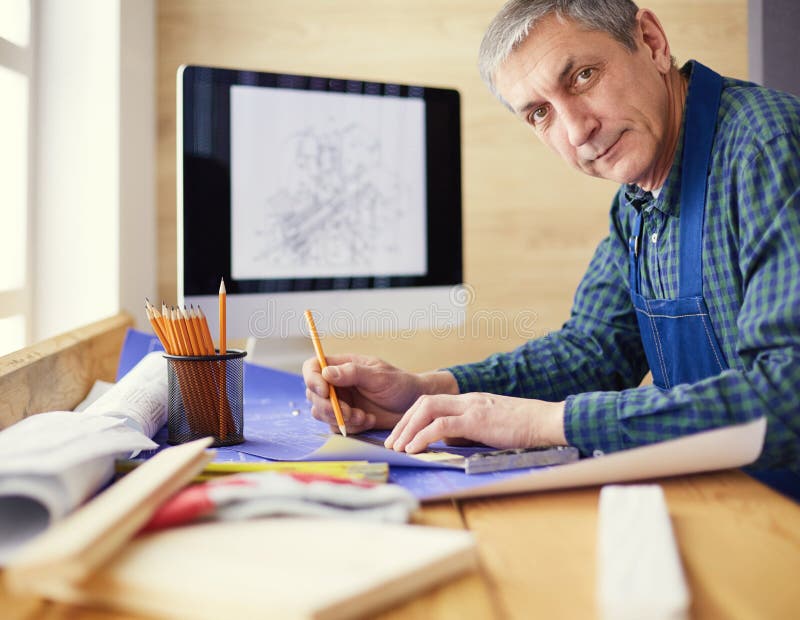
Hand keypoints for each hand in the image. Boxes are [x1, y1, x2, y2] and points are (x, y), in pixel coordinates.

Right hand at [302, 353, 457, 433]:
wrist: (414, 405)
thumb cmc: (399, 384)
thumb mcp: (379, 376)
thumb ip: (353, 373)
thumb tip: (326, 373)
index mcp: (341, 366)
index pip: (313, 367)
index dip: (312, 378)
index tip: (324, 390)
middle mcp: (336, 383)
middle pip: (313, 394)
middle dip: (328, 406)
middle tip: (349, 412)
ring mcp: (340, 402)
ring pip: (322, 412)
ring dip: (340, 418)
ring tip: (364, 417)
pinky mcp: (347, 419)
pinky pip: (336, 426)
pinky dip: (350, 427)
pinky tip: (368, 421)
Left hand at [384, 392, 566, 452]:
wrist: (546, 422)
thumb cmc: (525, 428)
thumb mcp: (492, 428)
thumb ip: (471, 432)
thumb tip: (450, 443)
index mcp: (470, 401)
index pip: (432, 403)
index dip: (411, 418)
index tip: (401, 436)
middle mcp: (467, 400)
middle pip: (423, 402)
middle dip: (403, 422)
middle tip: (392, 443)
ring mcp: (471, 407)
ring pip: (427, 409)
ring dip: (408, 428)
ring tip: (398, 447)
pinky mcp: (477, 420)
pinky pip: (442, 425)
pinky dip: (423, 436)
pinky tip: (414, 449)